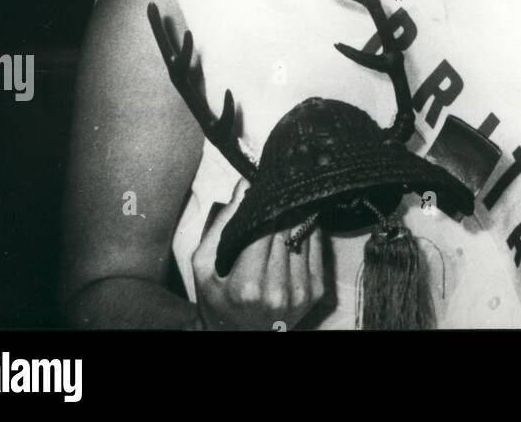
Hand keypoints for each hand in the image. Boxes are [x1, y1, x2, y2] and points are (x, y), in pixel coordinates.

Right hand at [190, 179, 326, 329]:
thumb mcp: (204, 268)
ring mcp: (300, 292)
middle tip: (276, 184)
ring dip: (296, 211)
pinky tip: (298, 217)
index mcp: (247, 286)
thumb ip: (222, 225)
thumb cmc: (218, 301)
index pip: (264, 227)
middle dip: (280, 203)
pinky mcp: (317, 291)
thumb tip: (244, 185)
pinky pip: (317, 245)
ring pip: (304, 232)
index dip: (265, 201)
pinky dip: (308, 227)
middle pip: (286, 227)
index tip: (264, 182)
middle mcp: (277, 291)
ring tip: (286, 198)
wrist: (242, 338)